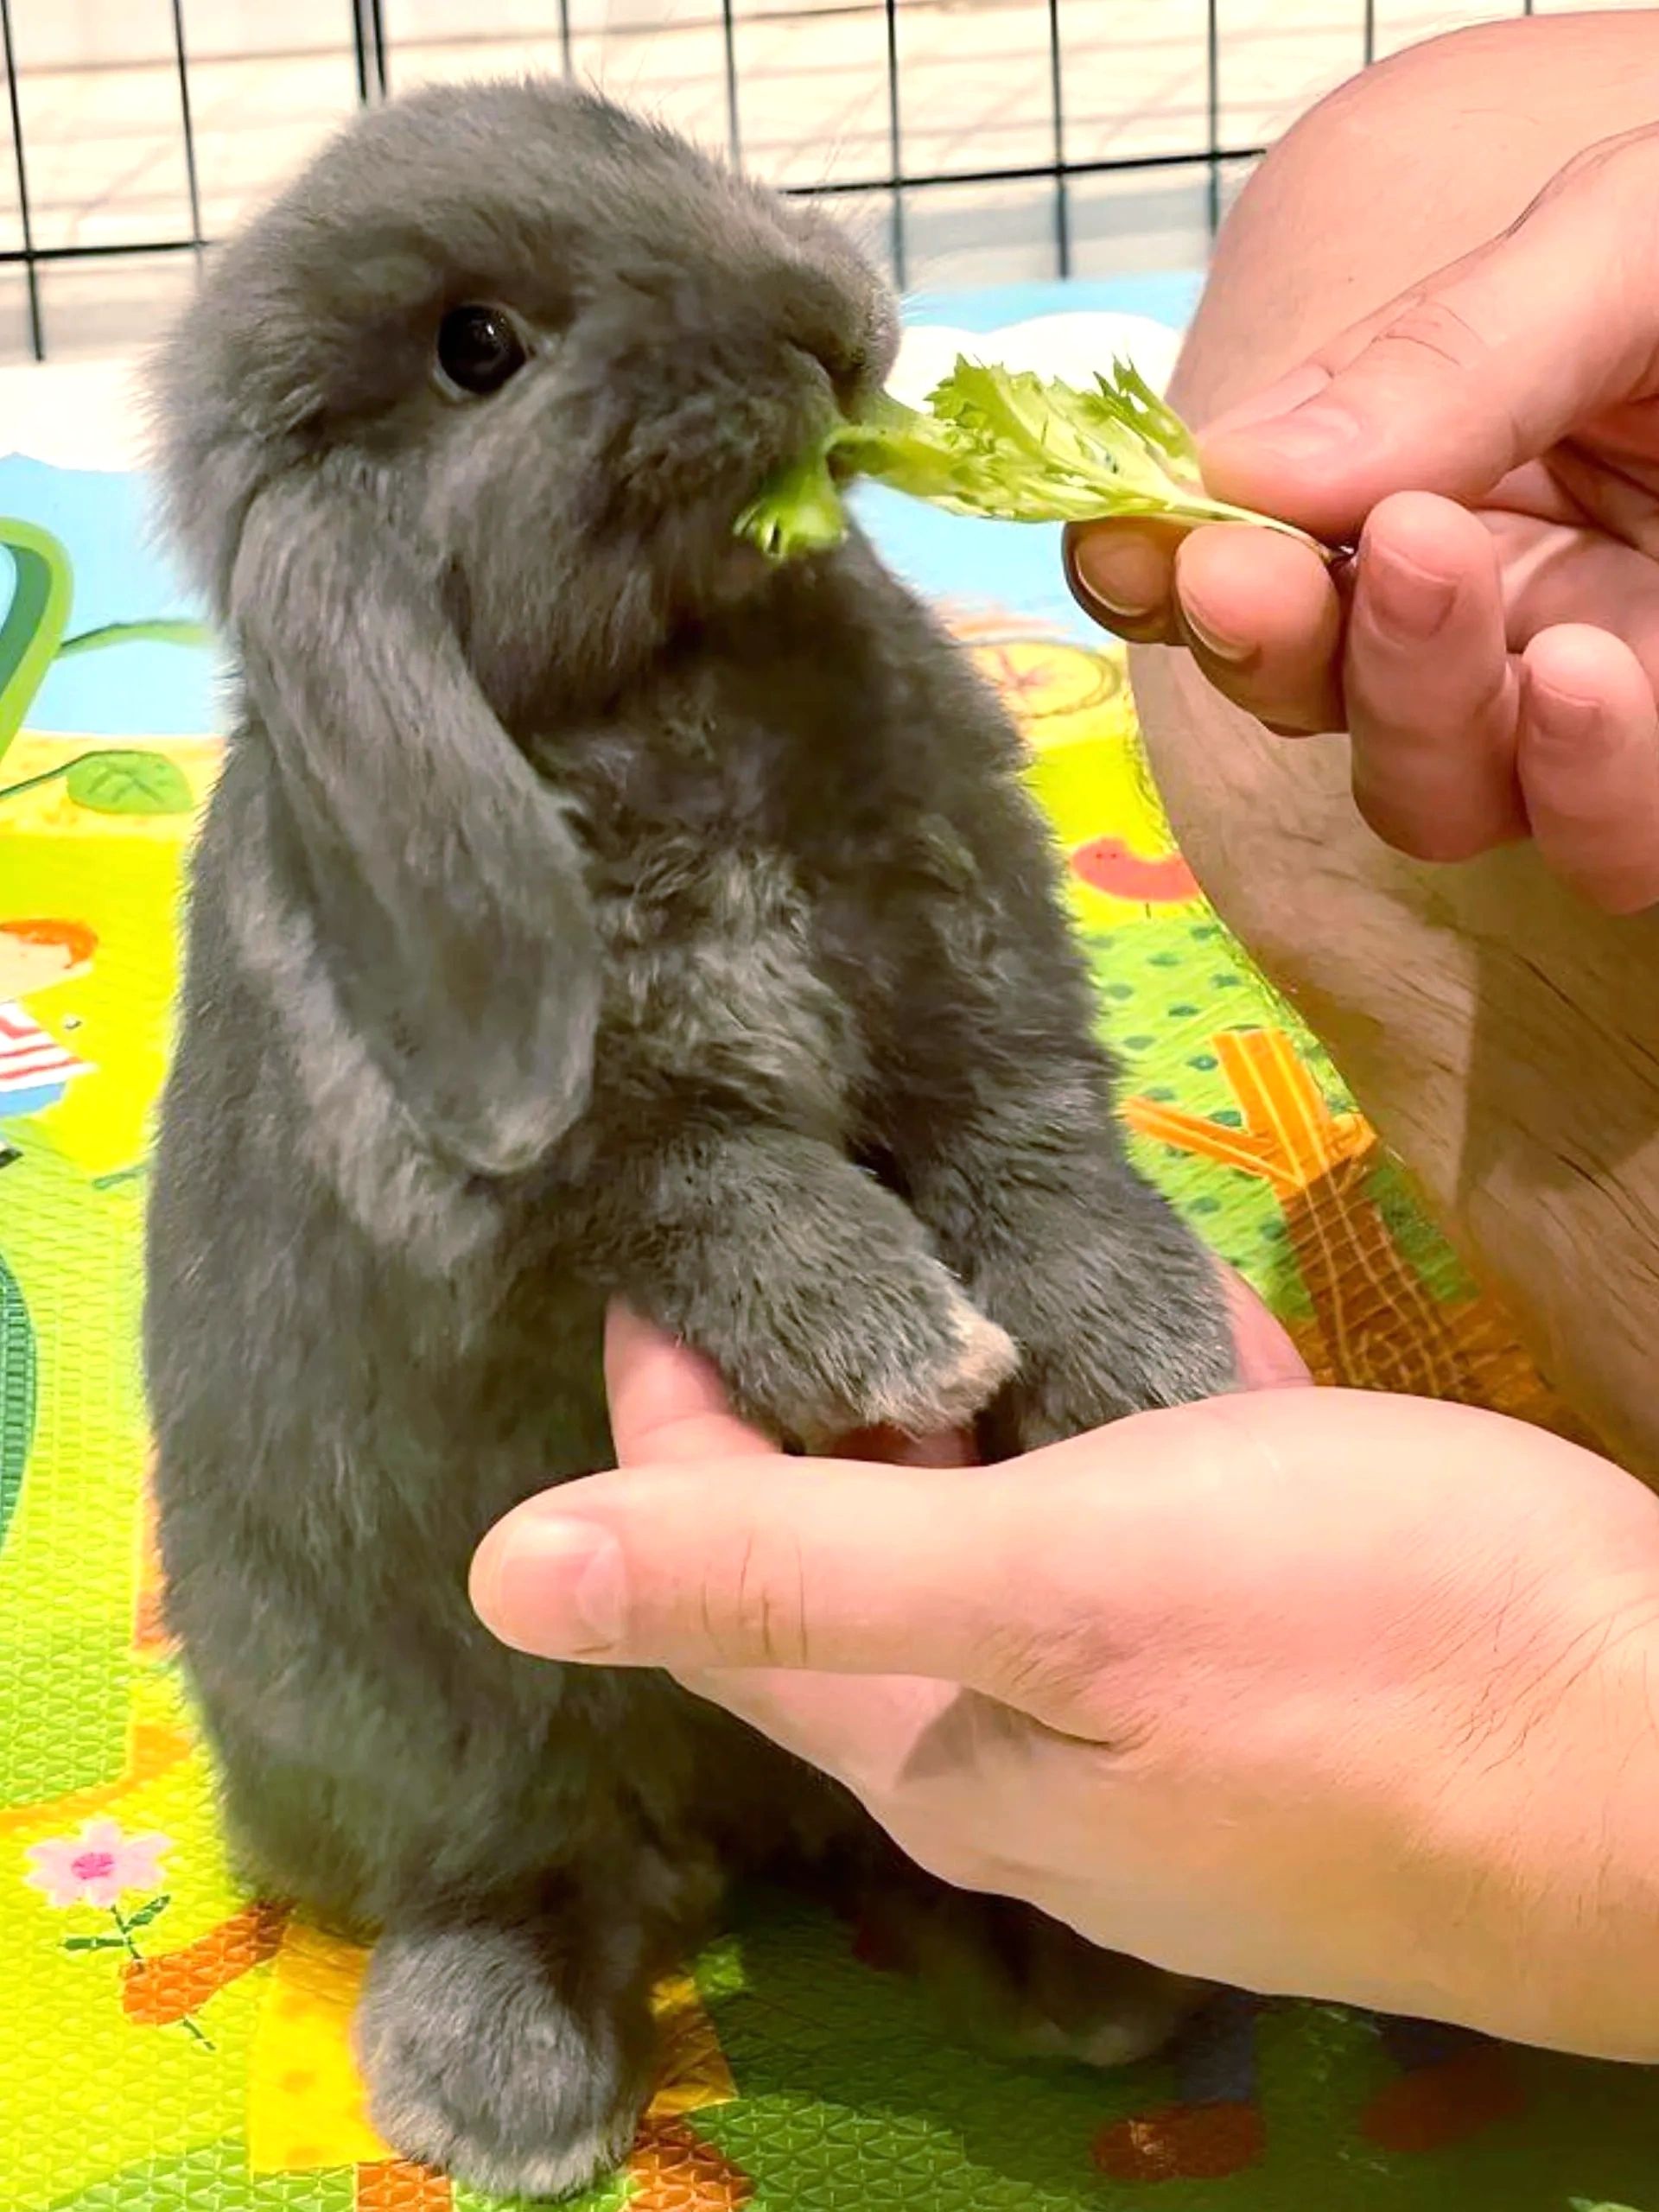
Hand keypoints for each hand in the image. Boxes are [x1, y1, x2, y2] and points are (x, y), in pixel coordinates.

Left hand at [473, 1305, 1658, 2059]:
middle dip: (817, 1394)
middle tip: (814, 1222)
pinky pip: (1163, 1503)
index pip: (722, 1575)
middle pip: (861, 1552)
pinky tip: (1130, 1302)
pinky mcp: (1291, 1647)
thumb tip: (504, 1578)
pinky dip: (1124, 1405)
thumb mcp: (1058, 1586)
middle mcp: (1031, 1744)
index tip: (668, 1266)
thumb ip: (793, 1571)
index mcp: (937, 1741)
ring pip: (1022, 1521)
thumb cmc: (1364, 1655)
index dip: (665, 1423)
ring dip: (977, 1391)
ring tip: (952, 1232)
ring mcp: (1171, 1702)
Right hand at [1067, 124, 1658, 911]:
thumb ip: (1448, 350)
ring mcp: (1599, 700)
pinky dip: (1578, 784)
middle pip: (1313, 698)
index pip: (1254, 545)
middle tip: (1275, 573)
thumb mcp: (1635, 234)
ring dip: (1416, 716)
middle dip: (1275, 648)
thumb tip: (1232, 468)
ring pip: (1431, 798)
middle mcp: (1495, 596)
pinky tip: (1591, 678)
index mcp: (1444, 458)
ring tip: (1471, 588)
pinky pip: (1602, 844)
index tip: (1125, 540)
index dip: (1160, 563)